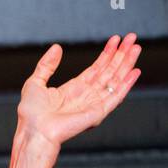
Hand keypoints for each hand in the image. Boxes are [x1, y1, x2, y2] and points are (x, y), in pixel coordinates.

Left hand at [17, 34, 140, 148]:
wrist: (34, 129)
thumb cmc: (31, 112)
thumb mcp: (36, 81)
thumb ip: (47, 65)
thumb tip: (57, 47)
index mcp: (75, 88)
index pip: (97, 68)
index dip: (107, 53)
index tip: (116, 39)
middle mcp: (87, 95)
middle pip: (110, 71)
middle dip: (121, 54)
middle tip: (132, 38)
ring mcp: (94, 103)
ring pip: (116, 79)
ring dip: (127, 63)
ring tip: (136, 47)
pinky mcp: (98, 112)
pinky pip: (116, 96)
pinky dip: (126, 83)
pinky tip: (134, 71)